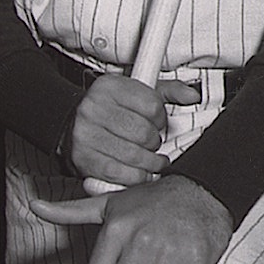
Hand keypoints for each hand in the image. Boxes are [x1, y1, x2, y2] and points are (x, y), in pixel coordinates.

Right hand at [66, 75, 199, 186]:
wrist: (71, 126)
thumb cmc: (109, 110)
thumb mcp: (134, 93)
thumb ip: (166, 92)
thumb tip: (193, 95)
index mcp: (108, 86)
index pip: (152, 105)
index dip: (162, 118)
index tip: (158, 123)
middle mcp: (93, 107)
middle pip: (144, 132)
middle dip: (155, 143)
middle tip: (152, 144)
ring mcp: (85, 133)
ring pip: (134, 155)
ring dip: (150, 163)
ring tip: (152, 161)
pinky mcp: (83, 157)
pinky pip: (119, 172)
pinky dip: (135, 176)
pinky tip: (140, 172)